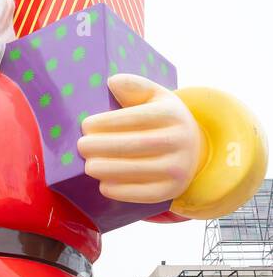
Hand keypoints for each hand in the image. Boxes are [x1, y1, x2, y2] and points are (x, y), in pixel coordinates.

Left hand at [76, 74, 204, 203]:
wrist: (195, 150)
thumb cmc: (164, 121)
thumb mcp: (156, 97)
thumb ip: (136, 87)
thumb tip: (112, 81)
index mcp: (172, 115)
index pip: (135, 118)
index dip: (106, 122)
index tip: (86, 126)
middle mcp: (178, 141)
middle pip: (133, 145)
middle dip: (101, 146)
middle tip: (81, 146)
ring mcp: (177, 168)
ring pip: (136, 170)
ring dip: (106, 169)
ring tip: (89, 166)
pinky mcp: (171, 190)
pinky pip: (142, 194)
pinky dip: (119, 191)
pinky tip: (104, 184)